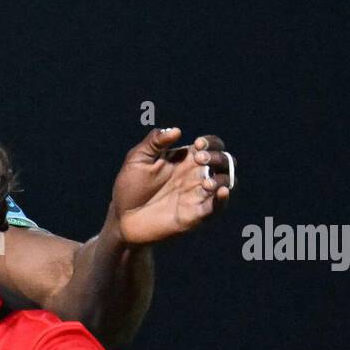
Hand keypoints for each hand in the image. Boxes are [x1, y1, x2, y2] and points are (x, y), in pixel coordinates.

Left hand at [109, 127, 234, 245]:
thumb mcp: (137, 159)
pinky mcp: (196, 215)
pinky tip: (221, 193)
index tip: (198, 144)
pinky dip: (223, 199)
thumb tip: (176, 131)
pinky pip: (217, 207)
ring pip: (227, 182)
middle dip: (217, 157)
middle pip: (224, 161)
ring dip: (222, 178)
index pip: (210, 145)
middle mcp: (196, 176)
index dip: (211, 142)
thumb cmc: (130, 188)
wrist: (122, 218)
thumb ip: (154, 142)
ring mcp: (197, 195)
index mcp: (185, 159)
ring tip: (206, 183)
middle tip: (200, 159)